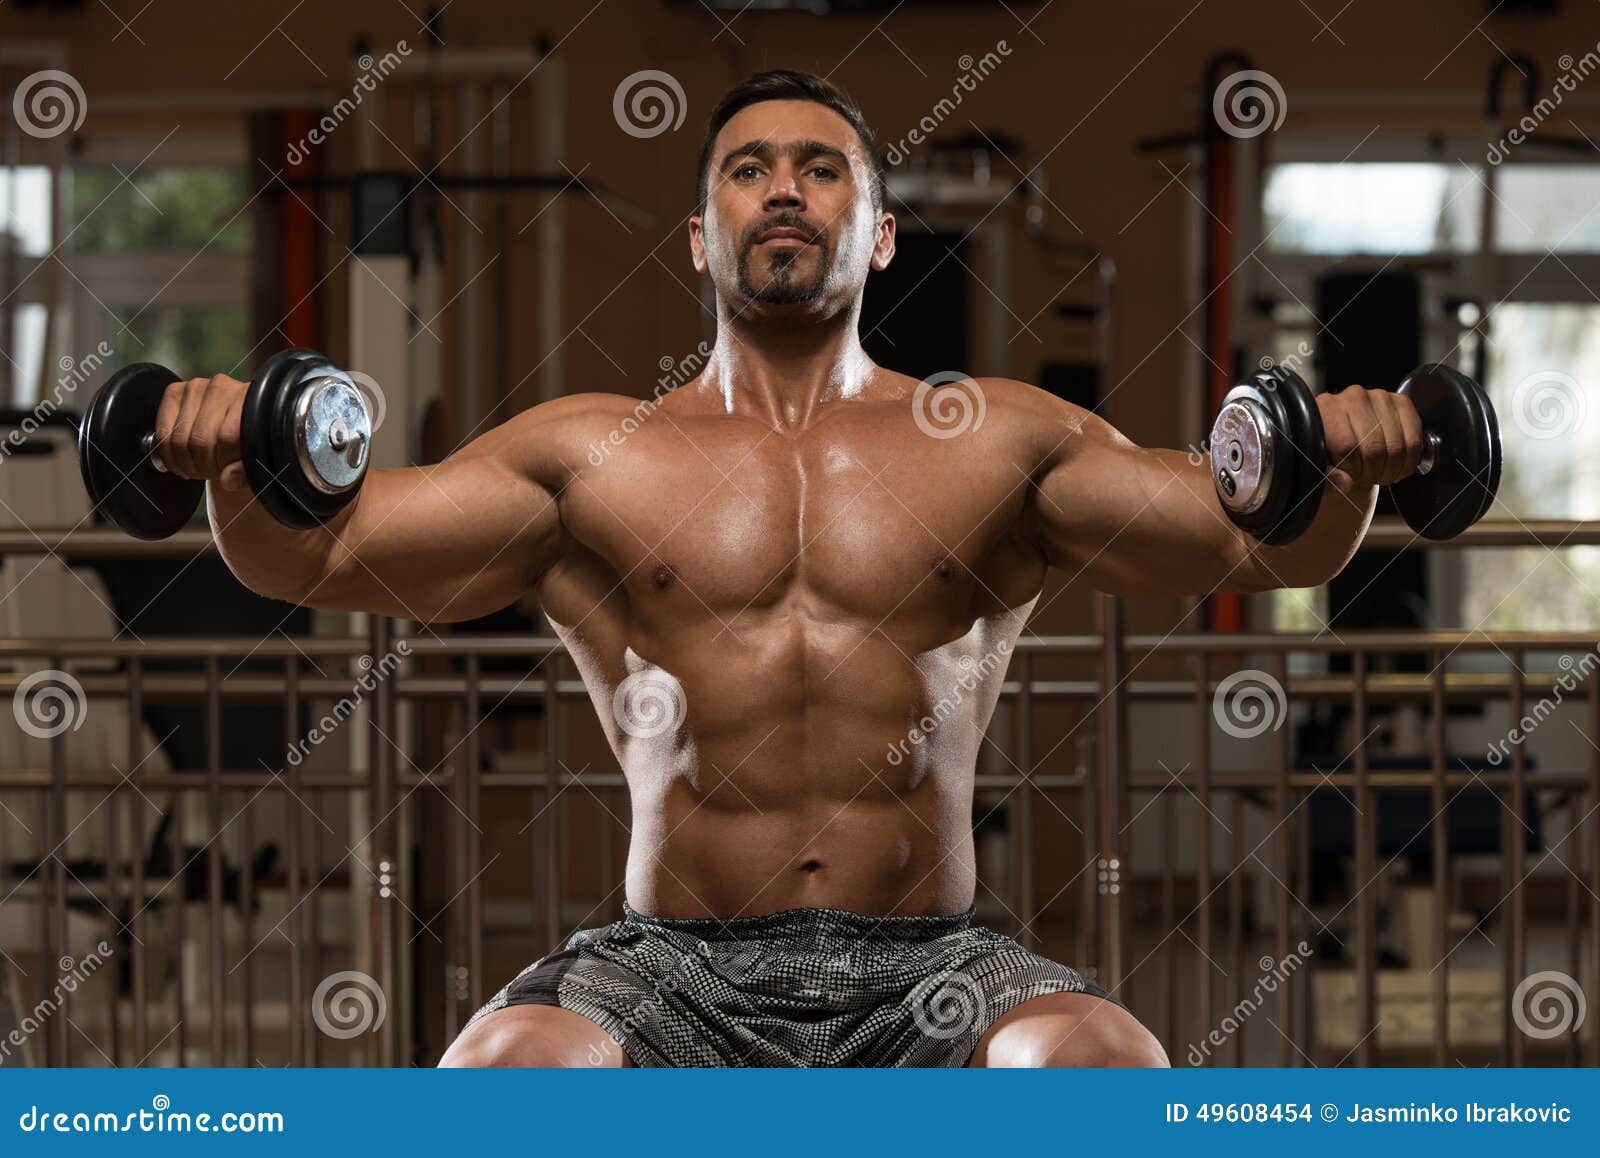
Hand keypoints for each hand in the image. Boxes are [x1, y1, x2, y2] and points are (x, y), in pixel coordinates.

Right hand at [154, 374, 249, 490]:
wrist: (237, 418)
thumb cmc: (247, 438)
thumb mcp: (256, 458)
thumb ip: (247, 471)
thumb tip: (229, 478)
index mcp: (250, 402)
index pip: (227, 438)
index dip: (223, 464)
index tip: (226, 473)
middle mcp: (223, 389)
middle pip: (199, 440)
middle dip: (203, 467)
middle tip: (210, 472)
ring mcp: (196, 388)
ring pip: (179, 439)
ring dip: (185, 463)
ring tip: (198, 467)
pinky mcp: (175, 392)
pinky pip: (162, 432)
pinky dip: (168, 453)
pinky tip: (181, 459)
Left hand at [1316, 386, 1423, 489]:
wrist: (1345, 441)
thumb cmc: (1329, 454)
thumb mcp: (1320, 469)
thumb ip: (1327, 478)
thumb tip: (1345, 482)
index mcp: (1326, 409)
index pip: (1348, 445)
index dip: (1353, 470)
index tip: (1351, 478)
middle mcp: (1353, 397)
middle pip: (1374, 448)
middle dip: (1373, 473)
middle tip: (1367, 478)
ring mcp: (1380, 397)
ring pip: (1396, 446)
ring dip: (1391, 470)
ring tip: (1380, 474)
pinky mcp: (1402, 402)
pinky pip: (1414, 440)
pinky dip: (1408, 461)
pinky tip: (1396, 466)